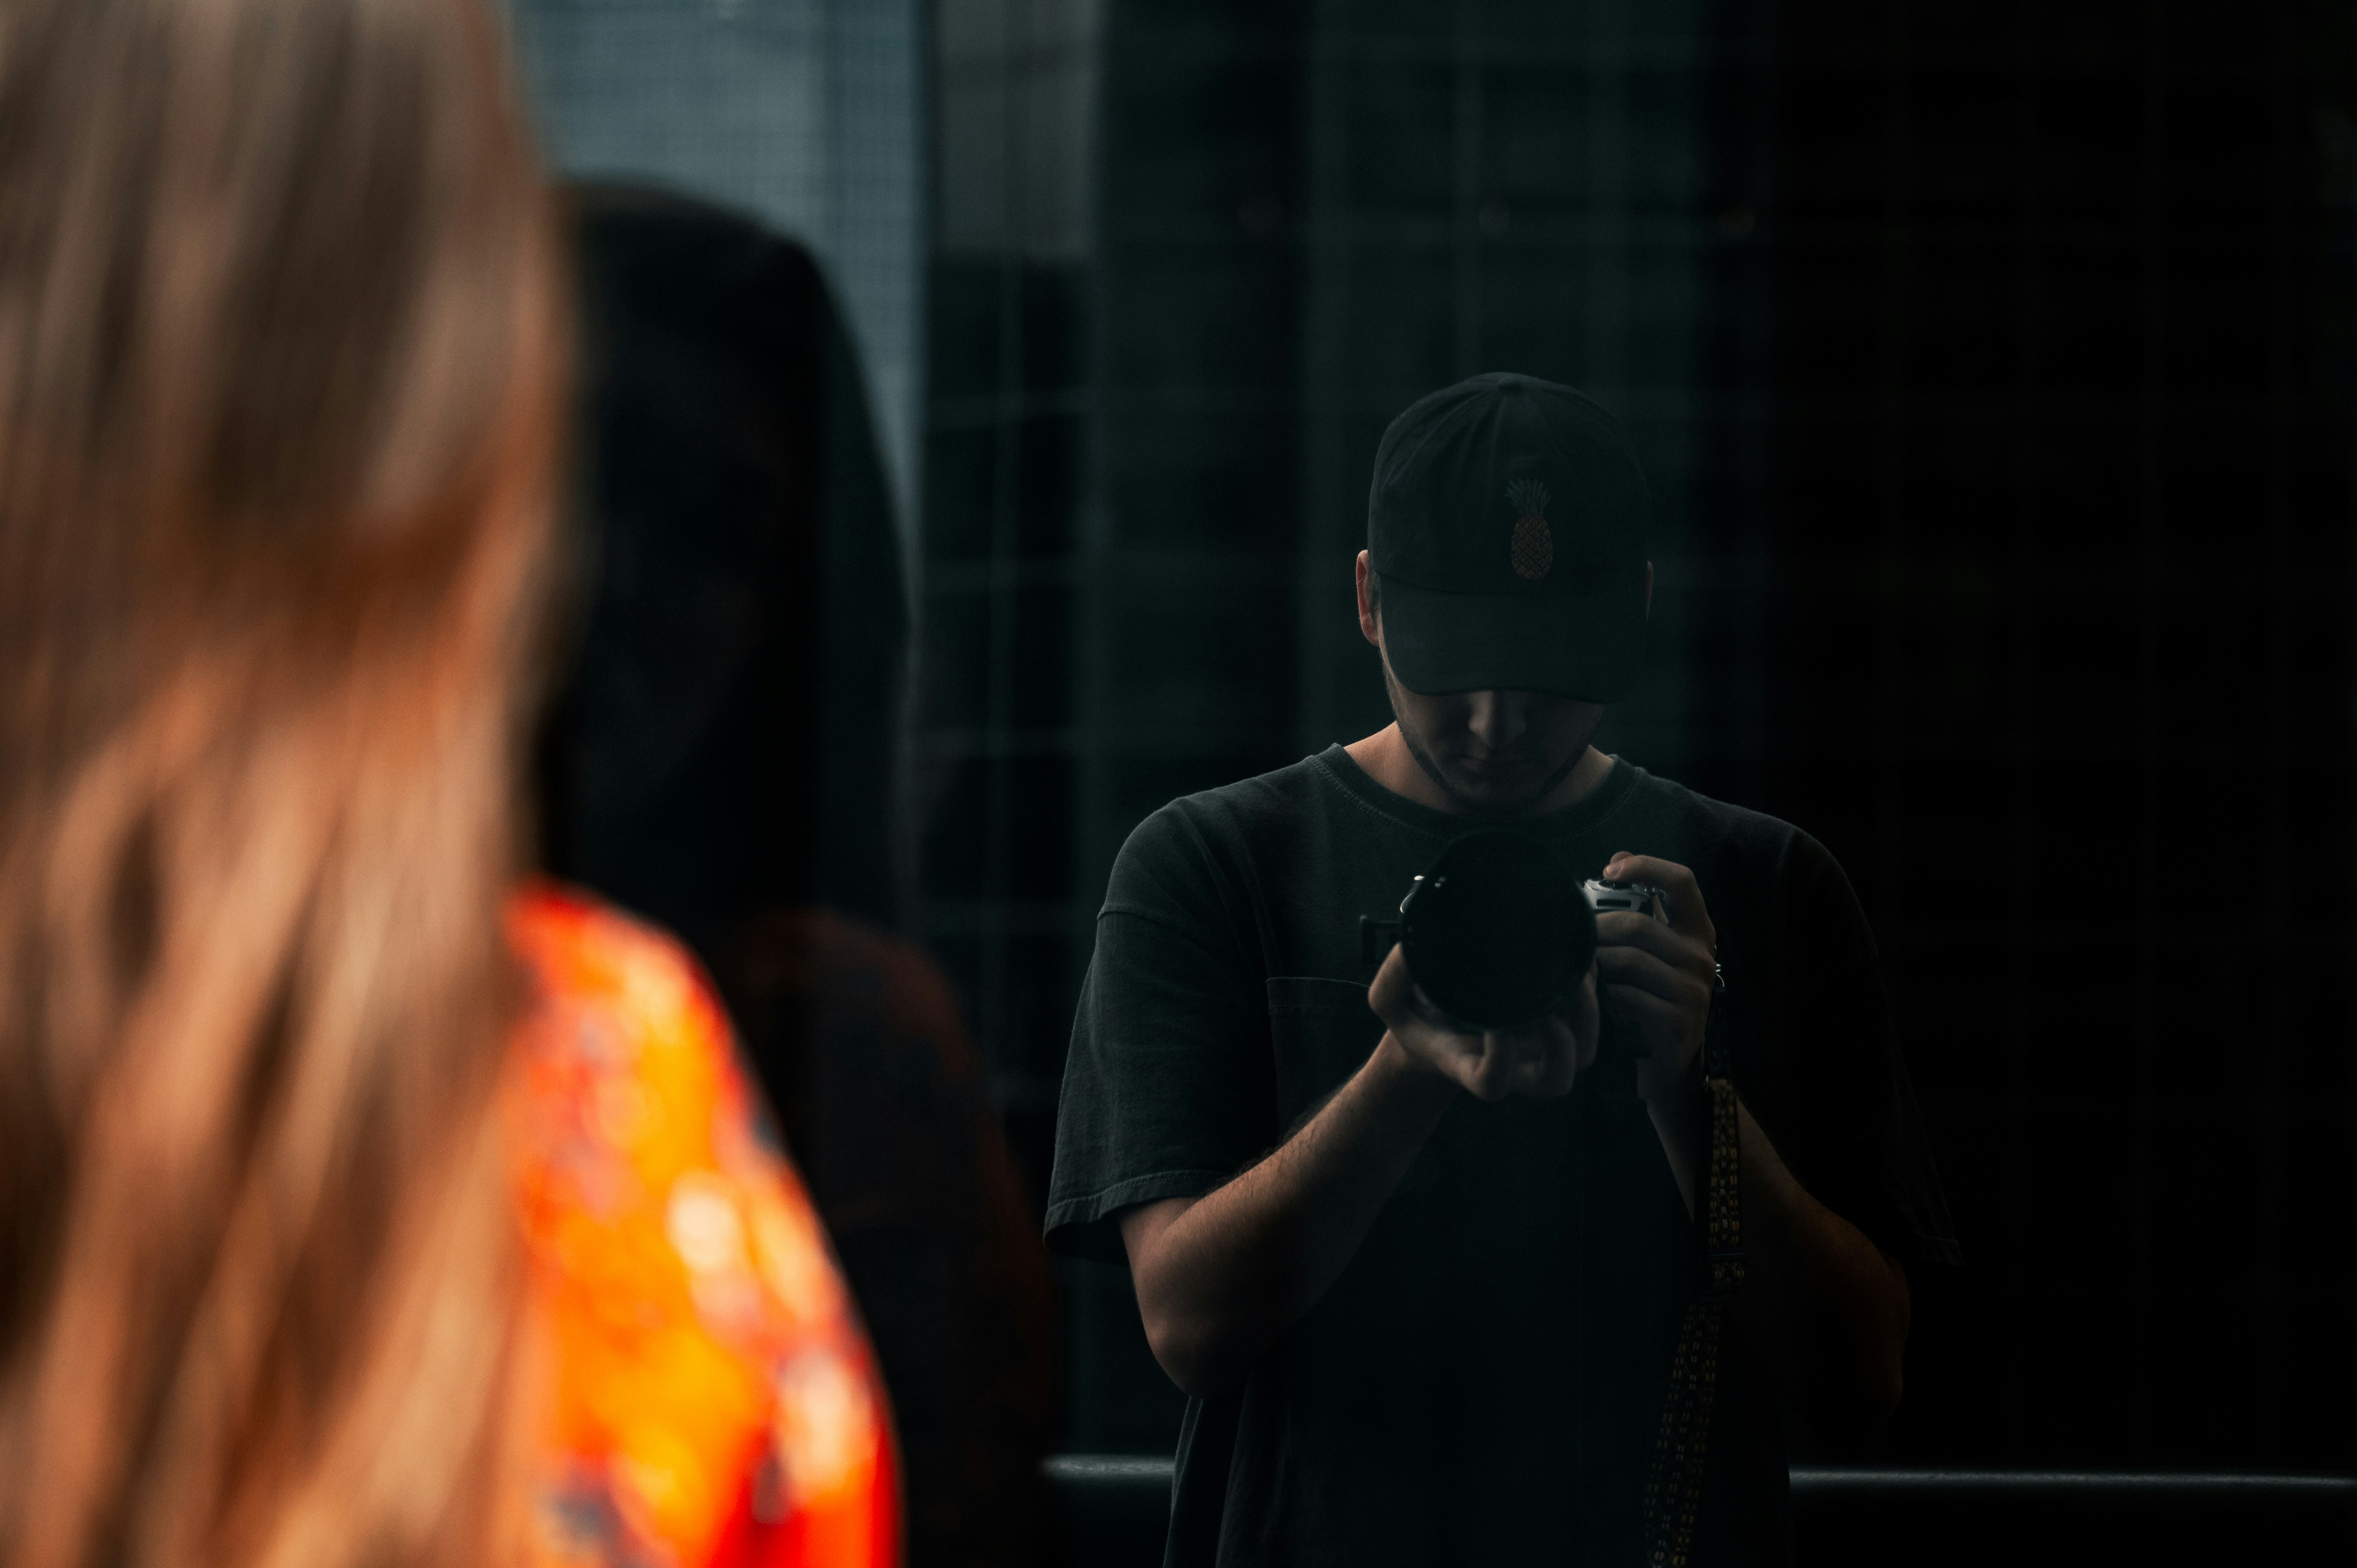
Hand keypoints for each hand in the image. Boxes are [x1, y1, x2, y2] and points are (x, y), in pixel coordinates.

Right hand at [1366, 940, 1598, 1100]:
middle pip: (1555, 1079)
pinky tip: (1576, 958)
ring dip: (1587, 1018)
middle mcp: (1510, 1064)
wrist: (1440, 1018)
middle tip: (1553, 998)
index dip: (1501, 1061)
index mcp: (1467, 1063)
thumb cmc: (1420, 1014)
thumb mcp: (1391, 1000)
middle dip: (1563, 1044)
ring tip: (1575, 974)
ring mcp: (1537, 1049)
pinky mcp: (1556, 1025)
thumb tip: (1413, 947)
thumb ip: (1394, 978)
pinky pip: (1589, 1021)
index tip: (1495, 1024)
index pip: (1492, 1082)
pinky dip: (1592, 991)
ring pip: (1582, 1055)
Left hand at [1595, 852, 1718, 1080]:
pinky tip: (1591, 999)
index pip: (1682, 881)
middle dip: (1594, 930)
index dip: (1647, 866)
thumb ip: (1639, 904)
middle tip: (1569, 941)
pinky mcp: (1679, 1023)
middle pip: (1637, 925)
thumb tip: (1616, 857)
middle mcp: (1701, 957)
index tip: (1610, 870)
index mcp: (1697, 930)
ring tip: (1575, 970)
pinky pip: (1627, 997)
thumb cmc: (1648, 994)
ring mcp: (1693, 992)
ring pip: (1627, 961)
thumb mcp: (1651, 948)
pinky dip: (1601, 997)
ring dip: (1594, 965)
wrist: (1663, 1061)